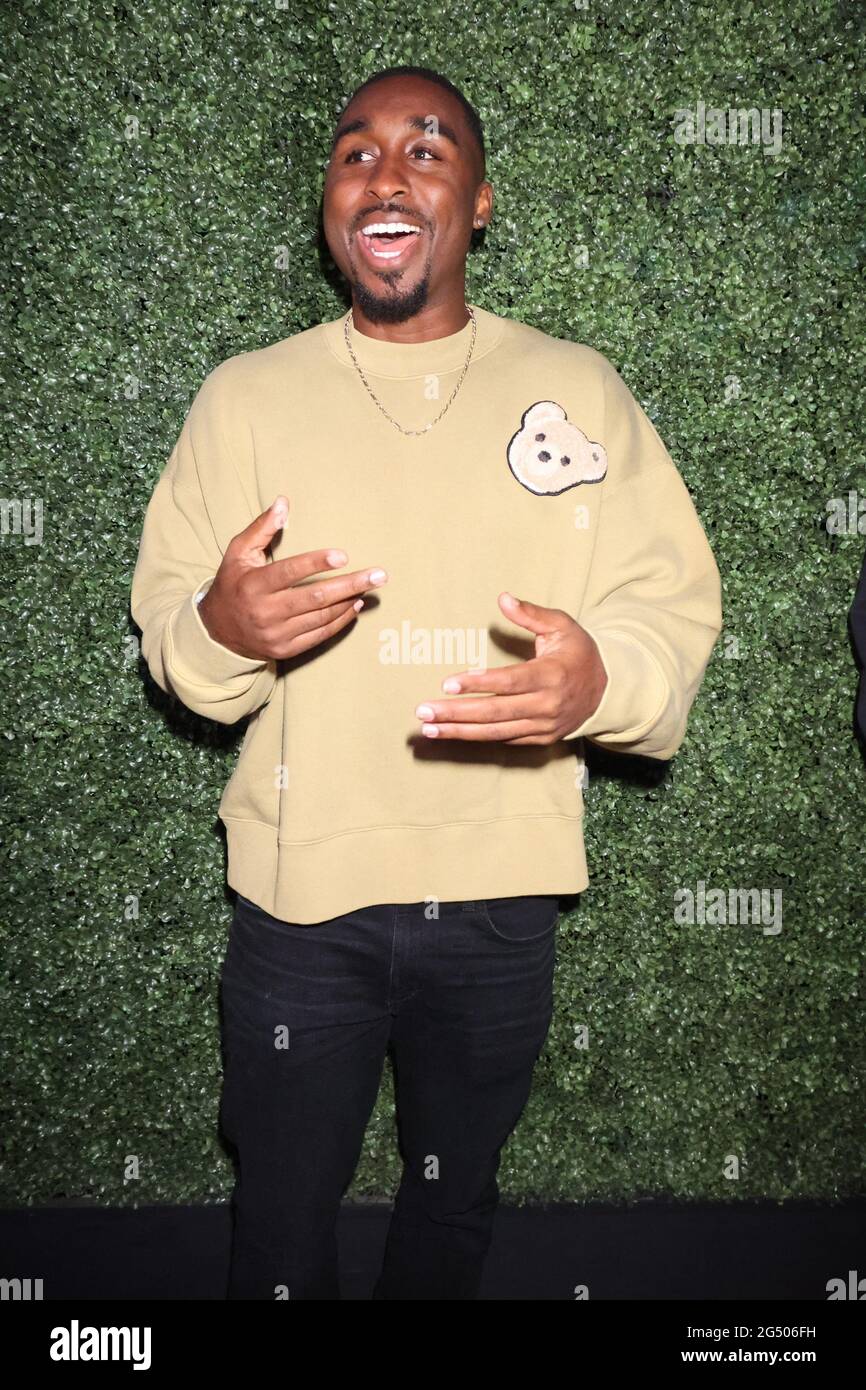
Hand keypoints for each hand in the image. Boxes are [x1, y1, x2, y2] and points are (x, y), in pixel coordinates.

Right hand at [198, 495, 387, 660]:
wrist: (217, 632)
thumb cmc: (233, 584)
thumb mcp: (238, 553)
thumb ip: (261, 528)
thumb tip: (283, 502)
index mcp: (253, 585)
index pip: (289, 572)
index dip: (317, 563)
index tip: (344, 555)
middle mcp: (265, 611)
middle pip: (315, 597)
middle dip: (351, 585)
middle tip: (379, 575)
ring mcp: (276, 634)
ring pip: (322, 617)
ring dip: (350, 601)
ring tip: (370, 586)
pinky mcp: (285, 650)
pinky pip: (320, 635)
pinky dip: (341, 621)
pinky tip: (355, 606)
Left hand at [413, 592, 607, 744]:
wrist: (608, 691)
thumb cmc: (579, 653)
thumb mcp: (562, 626)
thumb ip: (531, 614)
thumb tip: (503, 598)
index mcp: (551, 675)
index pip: (509, 682)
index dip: (478, 683)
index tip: (448, 683)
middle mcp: (546, 705)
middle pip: (495, 712)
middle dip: (457, 713)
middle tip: (424, 711)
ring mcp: (543, 726)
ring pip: (496, 732)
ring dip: (460, 731)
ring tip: (430, 727)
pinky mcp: (540, 738)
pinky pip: (505, 740)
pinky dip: (478, 738)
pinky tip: (452, 733)